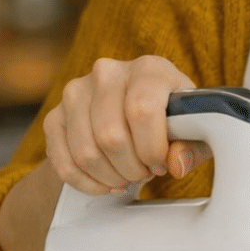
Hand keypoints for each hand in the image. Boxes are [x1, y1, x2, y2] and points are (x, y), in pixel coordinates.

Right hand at [43, 56, 207, 193]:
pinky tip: (106, 183)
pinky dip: (86, 182)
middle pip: (111, 135)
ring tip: (129, 176)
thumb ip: (192, 146)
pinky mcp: (54, 115)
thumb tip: (175, 165)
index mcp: (149, 67)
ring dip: (110, 177)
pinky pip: (62, 161)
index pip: (142, 110)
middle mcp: (108, 72)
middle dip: (132, 168)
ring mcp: (76, 92)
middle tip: (145, 173)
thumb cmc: (173, 119)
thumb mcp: (195, 129)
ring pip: (85, 152)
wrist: (139, 111)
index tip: (162, 164)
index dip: (152, 148)